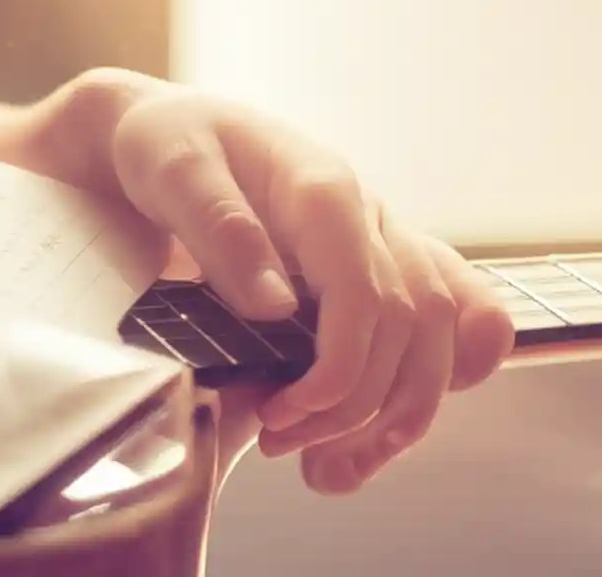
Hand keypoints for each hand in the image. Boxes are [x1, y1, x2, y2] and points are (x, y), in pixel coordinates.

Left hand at [52, 68, 514, 493]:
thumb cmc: (166, 144)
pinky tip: (359, 449)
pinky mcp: (368, 276)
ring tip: (326, 469)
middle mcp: (368, 218)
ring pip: (437, 339)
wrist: (164, 132)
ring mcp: (376, 247)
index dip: (341, 368)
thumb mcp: (174, 168)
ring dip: (393, 417)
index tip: (283, 415)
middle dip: (357, 403)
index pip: (368, 291)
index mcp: (324, 189)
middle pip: (415, 325)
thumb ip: (222, 228)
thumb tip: (275, 308)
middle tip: (279, 442)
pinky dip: (405, 401)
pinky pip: (430, 339)